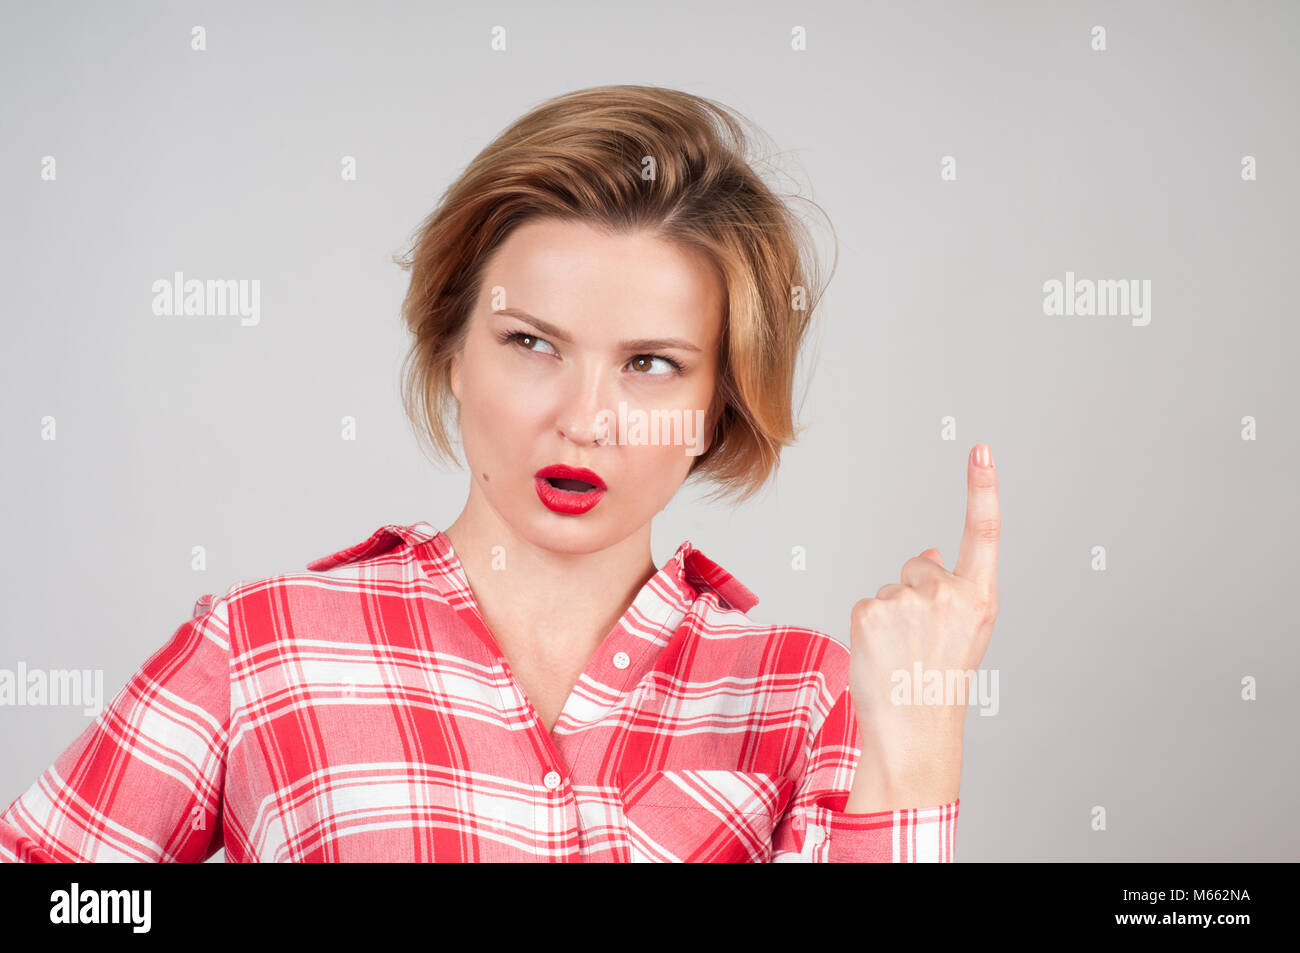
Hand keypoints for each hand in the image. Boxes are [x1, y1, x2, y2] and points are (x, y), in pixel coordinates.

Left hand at [843, 444, 999, 810]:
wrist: (914, 731)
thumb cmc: (940, 683)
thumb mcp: (964, 633)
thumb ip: (954, 589)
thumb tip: (930, 551)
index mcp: (981, 598)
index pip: (984, 532)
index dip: (983, 489)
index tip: (982, 451)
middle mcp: (949, 593)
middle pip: (919, 566)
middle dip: (915, 595)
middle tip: (921, 644)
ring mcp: (908, 600)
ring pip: (891, 588)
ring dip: (892, 616)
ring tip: (903, 657)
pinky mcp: (871, 611)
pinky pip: (867, 604)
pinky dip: (869, 628)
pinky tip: (882, 657)